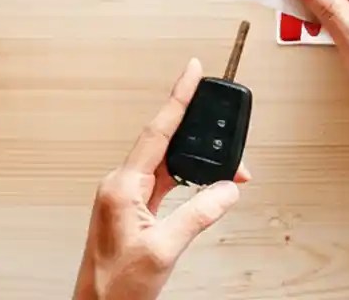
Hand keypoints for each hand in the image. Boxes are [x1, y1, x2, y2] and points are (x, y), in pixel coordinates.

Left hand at [73, 59, 250, 299]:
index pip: (157, 132)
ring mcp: (126, 197)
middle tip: (232, 132)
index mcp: (122, 187)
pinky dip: (192, 179)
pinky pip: (167, 182)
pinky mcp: (134, 209)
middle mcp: (121, 186)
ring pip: (171, 165)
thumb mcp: (165, 249)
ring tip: (232, 166)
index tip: (192, 71)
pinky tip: (209, 182)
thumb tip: (227, 188)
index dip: (178, 98)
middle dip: (204, 137)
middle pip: (167, 144)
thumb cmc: (116, 288)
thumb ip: (200, 214)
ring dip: (201, 163)